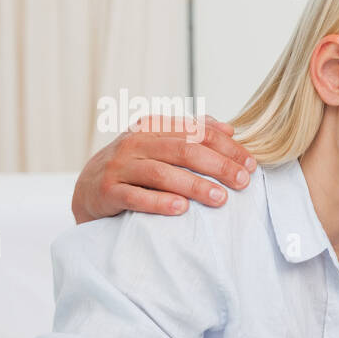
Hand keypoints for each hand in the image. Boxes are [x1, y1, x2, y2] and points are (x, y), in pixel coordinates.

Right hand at [72, 114, 256, 222]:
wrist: (88, 190)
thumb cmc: (134, 167)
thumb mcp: (159, 145)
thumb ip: (192, 134)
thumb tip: (230, 129)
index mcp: (151, 128)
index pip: (196, 132)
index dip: (226, 147)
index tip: (250, 164)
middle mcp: (134, 144)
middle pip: (183, 151)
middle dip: (218, 166)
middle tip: (243, 181)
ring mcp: (119, 167)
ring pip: (161, 173)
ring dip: (194, 185)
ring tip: (220, 198)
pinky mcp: (108, 192)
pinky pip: (135, 197)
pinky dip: (159, 202)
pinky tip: (181, 209)